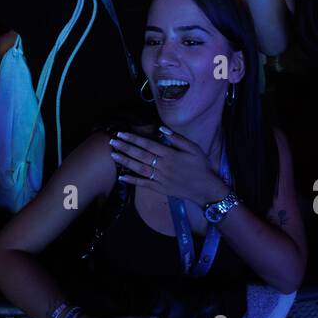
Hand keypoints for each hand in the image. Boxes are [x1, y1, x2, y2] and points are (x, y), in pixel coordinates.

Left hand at [110, 129, 228, 206]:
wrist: (205, 189)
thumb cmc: (200, 166)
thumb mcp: (193, 149)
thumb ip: (177, 139)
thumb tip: (161, 129)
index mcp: (170, 155)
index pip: (148, 145)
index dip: (134, 139)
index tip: (122, 134)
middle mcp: (163, 166)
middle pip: (140, 155)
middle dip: (125, 148)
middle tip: (112, 142)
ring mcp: (160, 178)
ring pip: (139, 169)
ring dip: (125, 162)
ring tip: (113, 155)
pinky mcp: (160, 188)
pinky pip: (144, 184)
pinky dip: (133, 181)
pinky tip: (122, 177)